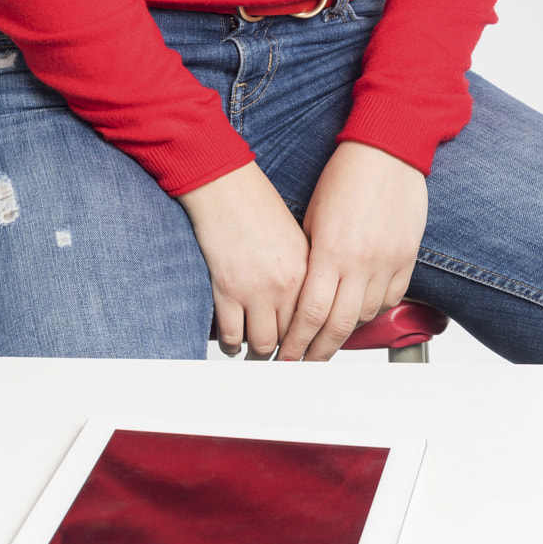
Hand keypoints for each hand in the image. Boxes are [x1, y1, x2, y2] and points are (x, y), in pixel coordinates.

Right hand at [177, 160, 309, 356]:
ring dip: (258, 351)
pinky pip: (232, 336)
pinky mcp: (227, 291)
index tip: (307, 354)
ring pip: (262, 345)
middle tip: (280, 357)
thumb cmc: (258, 205)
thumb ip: (305, 274)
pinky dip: (231, 344)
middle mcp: (286, 284)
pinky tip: (232, 338)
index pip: (316, 322)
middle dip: (285, 350)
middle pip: (291, 339)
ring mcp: (256, 290)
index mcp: (308, 269)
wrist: (225, 186)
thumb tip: (306, 308)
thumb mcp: (296, 238)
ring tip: (255, 350)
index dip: (311, 342)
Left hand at [277, 141, 428, 361]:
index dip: (296, 343)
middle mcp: (360, 262)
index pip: (310, 314)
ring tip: (329, 338)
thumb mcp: (313, 215)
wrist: (388, 150)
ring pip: (365, 316)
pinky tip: (361, 311)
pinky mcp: (407, 257)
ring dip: (345, 332)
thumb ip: (309, 257)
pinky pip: (391, 298)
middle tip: (305, 364)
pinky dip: (374, 310)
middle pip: (337, 326)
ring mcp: (387, 262)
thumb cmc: (345, 176)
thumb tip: (301, 294)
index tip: (287, 357)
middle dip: (318, 352)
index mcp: (330, 251)